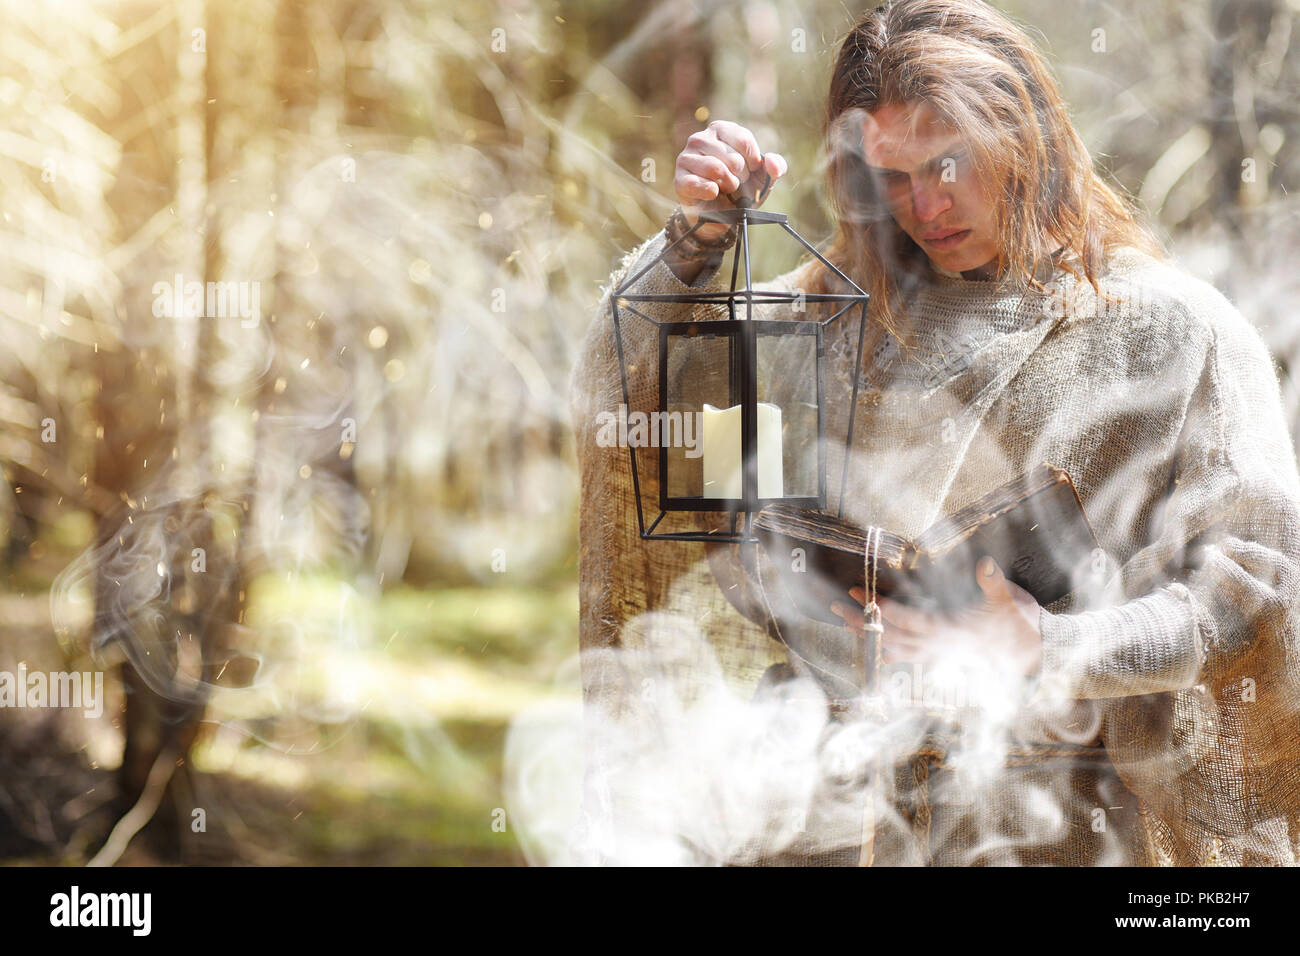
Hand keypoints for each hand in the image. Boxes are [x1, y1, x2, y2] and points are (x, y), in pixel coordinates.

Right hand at [674, 120, 787, 238]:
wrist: (719, 215)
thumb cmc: (740, 189)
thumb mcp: (763, 177)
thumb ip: (776, 166)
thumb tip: (771, 162)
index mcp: (721, 130)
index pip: (744, 140)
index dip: (753, 162)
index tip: (750, 171)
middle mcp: (700, 139)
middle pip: (732, 157)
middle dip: (740, 177)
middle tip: (735, 183)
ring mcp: (686, 158)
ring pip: (716, 168)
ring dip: (727, 185)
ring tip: (724, 188)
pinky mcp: (679, 180)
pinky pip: (698, 184)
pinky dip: (711, 192)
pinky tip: (713, 194)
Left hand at [830, 556, 1042, 677]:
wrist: (1034, 652)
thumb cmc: (1020, 624)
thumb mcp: (1009, 600)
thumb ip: (993, 583)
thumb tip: (986, 565)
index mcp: (949, 629)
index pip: (906, 618)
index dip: (880, 606)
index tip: (858, 593)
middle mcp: (939, 645)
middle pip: (891, 634)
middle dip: (862, 621)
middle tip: (836, 608)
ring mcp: (940, 653)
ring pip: (896, 648)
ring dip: (869, 636)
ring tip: (845, 625)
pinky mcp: (944, 657)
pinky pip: (910, 658)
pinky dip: (889, 652)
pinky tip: (877, 650)